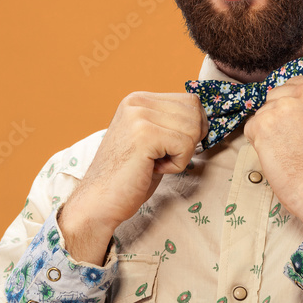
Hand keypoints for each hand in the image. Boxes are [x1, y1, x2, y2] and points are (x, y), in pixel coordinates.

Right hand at [60, 92, 206, 264]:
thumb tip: (204, 119)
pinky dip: (176, 165)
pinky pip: (185, 146)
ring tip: (154, 163)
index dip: (193, 128)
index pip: (190, 101)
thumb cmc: (128, 177)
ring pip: (193, 129)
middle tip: (161, 158)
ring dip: (181, 154)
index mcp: (139, 99)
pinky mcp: (145, 134)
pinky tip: (153, 169)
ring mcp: (139, 115)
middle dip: (188, 141)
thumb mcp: (151, 139)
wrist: (98, 202)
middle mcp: (138, 101)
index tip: (171, 148)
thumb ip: (171, 123)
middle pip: (195, 112)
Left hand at [243, 76, 302, 230]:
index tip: (295, 122)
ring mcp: (283, 105)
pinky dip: (258, 142)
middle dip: (280, 115)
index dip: (293, 105)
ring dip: (270, 130)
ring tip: (286, 151)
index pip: (297, 85)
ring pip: (265, 111)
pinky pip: (252, 127)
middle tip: (291, 140)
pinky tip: (276, 155)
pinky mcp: (264, 122)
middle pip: (278, 95)